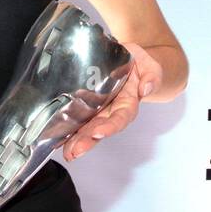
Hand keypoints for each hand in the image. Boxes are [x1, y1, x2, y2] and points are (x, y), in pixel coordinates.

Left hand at [63, 40, 160, 160]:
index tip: (99, 132)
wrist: (125, 59)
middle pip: (100, 128)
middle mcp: (112, 110)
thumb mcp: (149, 65)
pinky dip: (68, 131)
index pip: (120, 117)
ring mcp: (98, 110)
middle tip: (76, 150)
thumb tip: (145, 88)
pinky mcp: (86, 106)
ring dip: (77, 141)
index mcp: (128, 102)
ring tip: (68, 152)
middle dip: (88, 141)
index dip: (110, 126)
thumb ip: (152, 76)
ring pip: (87, 128)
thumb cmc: (137, 63)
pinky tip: (58, 140)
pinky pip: (77, 119)